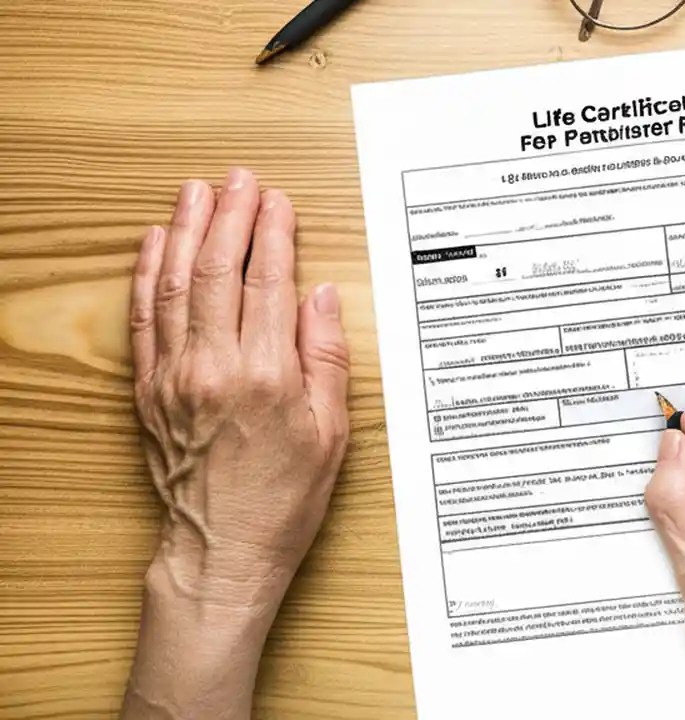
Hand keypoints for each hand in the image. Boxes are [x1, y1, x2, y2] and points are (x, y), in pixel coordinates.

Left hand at [122, 169, 349, 717]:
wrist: (223, 550)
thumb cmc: (284, 498)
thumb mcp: (331, 432)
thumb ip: (325, 357)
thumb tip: (320, 297)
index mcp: (268, 375)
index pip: (269, 282)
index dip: (273, 234)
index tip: (277, 202)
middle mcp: (215, 367)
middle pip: (219, 270)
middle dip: (230, 217)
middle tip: (239, 180)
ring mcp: (175, 376)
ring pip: (176, 284)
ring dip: (185, 231)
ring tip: (196, 193)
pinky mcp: (149, 390)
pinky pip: (143, 318)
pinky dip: (147, 274)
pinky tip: (154, 245)